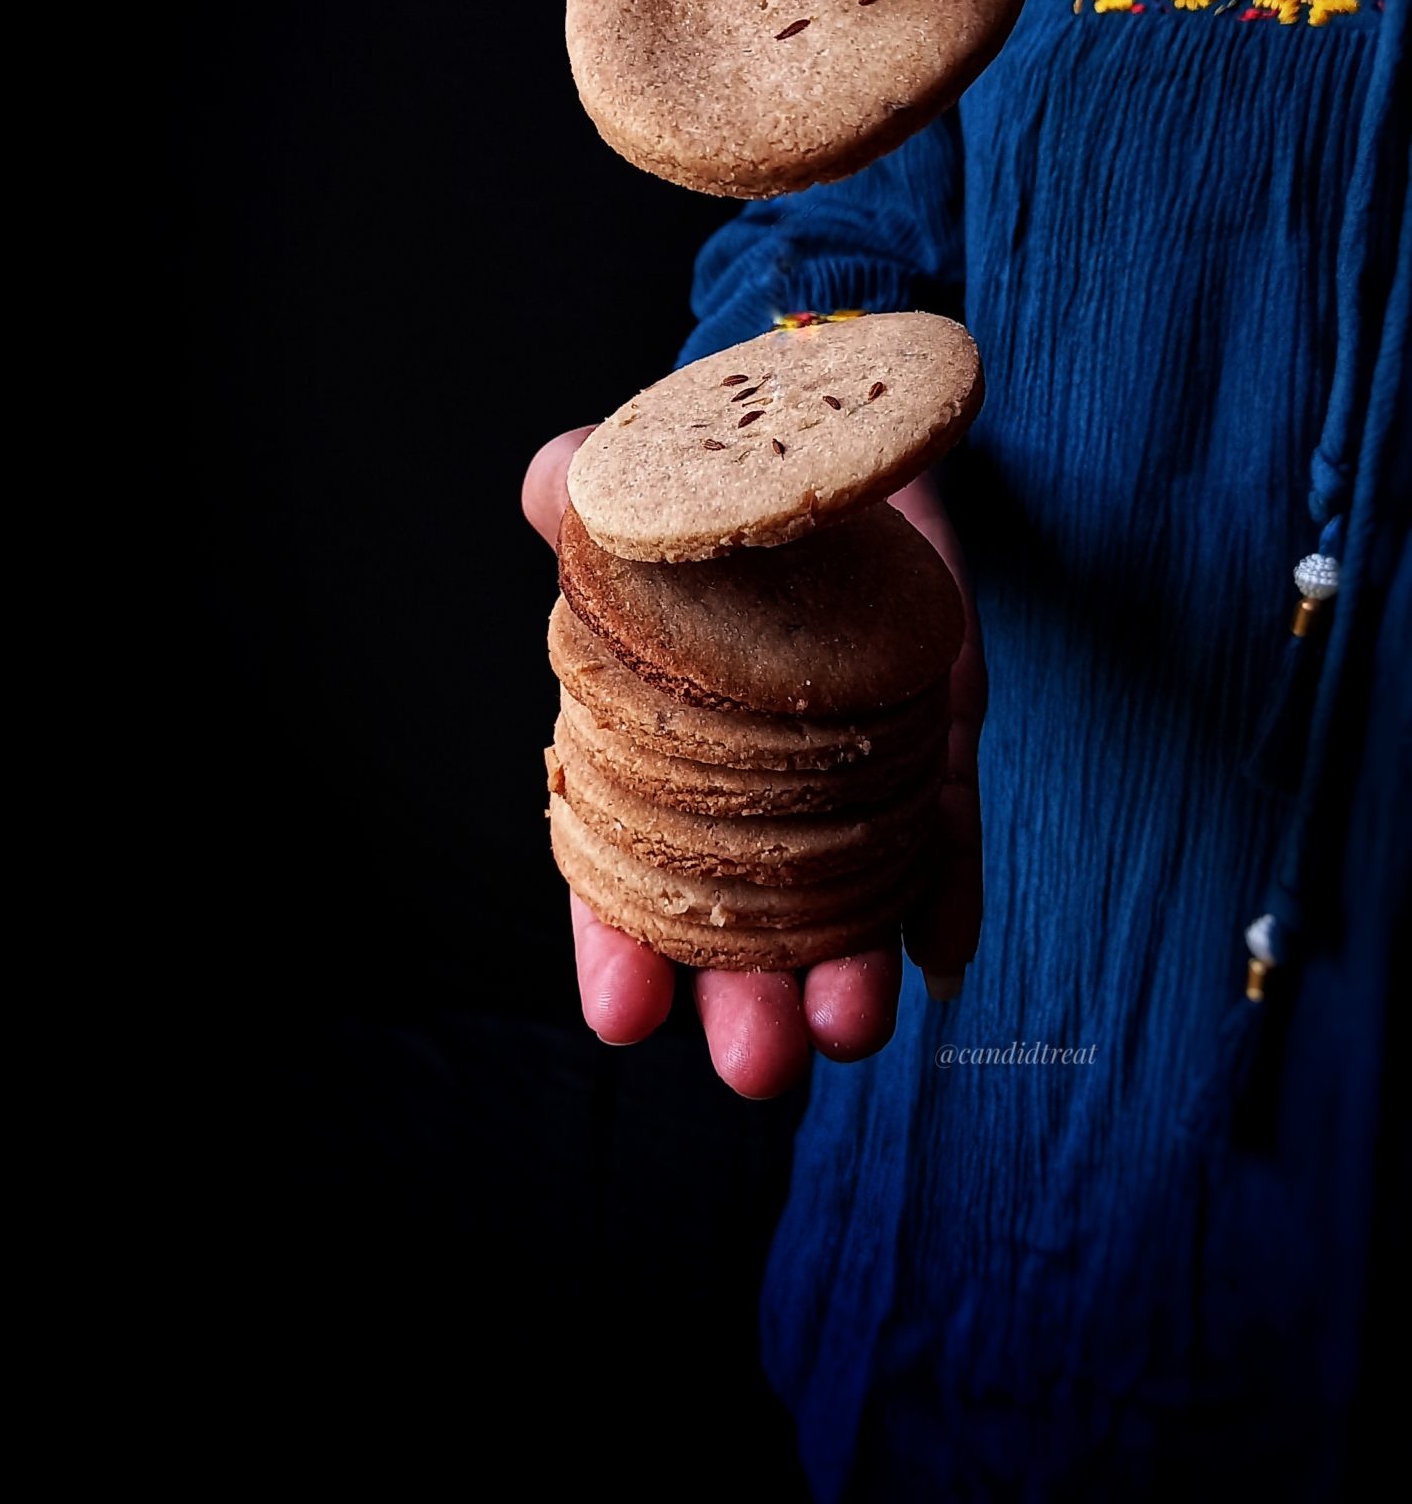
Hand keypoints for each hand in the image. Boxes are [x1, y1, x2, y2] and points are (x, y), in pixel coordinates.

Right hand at [523, 428, 984, 1097]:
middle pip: (742, 922)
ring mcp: (844, 774)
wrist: (839, 436)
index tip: (623, 1014)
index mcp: (652, 748)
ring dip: (851, 971)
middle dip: (747, 1000)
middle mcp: (747, 786)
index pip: (625, 874)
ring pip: (847, 900)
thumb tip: (555, 491)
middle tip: (757, 1067)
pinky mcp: (927, 745)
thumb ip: (593, 491)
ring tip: (850, 1031)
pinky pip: (943, 832)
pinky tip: (948, 952)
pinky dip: (949, 891)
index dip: (620, 944)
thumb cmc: (712, 479)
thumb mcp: (647, 481)